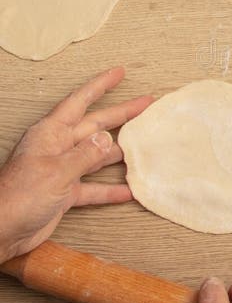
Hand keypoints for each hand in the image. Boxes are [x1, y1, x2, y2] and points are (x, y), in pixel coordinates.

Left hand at [0, 67, 151, 263]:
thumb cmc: (21, 196)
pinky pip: (92, 187)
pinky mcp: (64, 193)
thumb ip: (85, 154)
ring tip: (143, 146)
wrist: (2, 230)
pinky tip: (128, 191)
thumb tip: (107, 139)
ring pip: (96, 156)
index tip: (119, 73)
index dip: (100, 85)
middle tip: (146, 104)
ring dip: (119, 152)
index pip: (79, 102)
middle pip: (95, 125)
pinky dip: (109, 190)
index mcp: (51, 133)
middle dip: (121, 114)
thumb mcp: (57, 171)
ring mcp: (61, 170)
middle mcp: (57, 147)